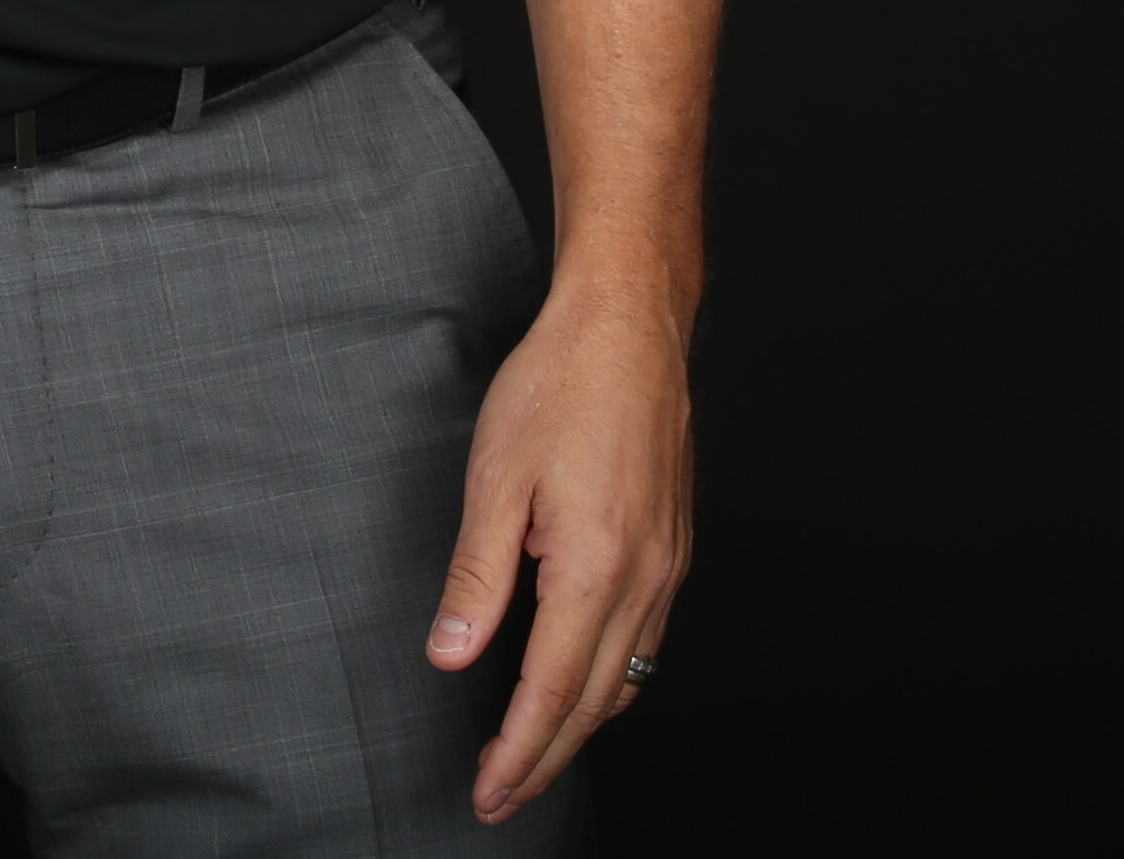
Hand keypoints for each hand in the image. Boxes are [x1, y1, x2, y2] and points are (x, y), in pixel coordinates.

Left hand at [430, 278, 694, 824]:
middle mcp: (644, 578)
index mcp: (595, 567)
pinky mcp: (673, 546)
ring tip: (533, 755)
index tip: (488, 794)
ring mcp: (667, 565)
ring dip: (578, 728)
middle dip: (545, 761)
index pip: (550, 693)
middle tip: (502, 797)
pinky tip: (584, 684)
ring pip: (627, 680)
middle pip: (593, 704)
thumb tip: (450, 656)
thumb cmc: (561, 385)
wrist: (629, 326)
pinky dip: (612, 684)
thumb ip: (475, 579)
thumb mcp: (494, 479)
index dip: (517, 755)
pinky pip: (646, 642)